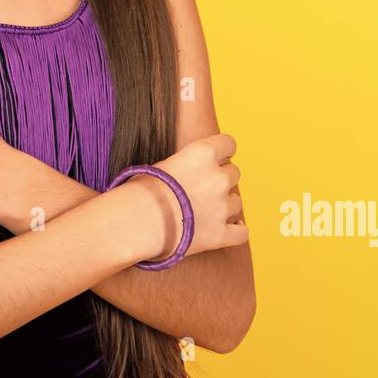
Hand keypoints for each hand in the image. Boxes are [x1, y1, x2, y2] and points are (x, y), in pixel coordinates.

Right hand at [127, 133, 246, 263]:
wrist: (135, 222)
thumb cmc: (139, 191)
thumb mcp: (162, 165)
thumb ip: (185, 165)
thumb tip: (189, 173)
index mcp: (203, 153)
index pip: (229, 143)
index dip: (223, 151)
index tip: (216, 159)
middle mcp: (218, 177)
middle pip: (234, 172)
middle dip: (220, 179)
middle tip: (202, 189)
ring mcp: (221, 207)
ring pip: (237, 201)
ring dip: (225, 205)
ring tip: (204, 211)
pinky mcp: (220, 234)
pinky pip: (242, 232)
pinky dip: (237, 230)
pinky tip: (231, 228)